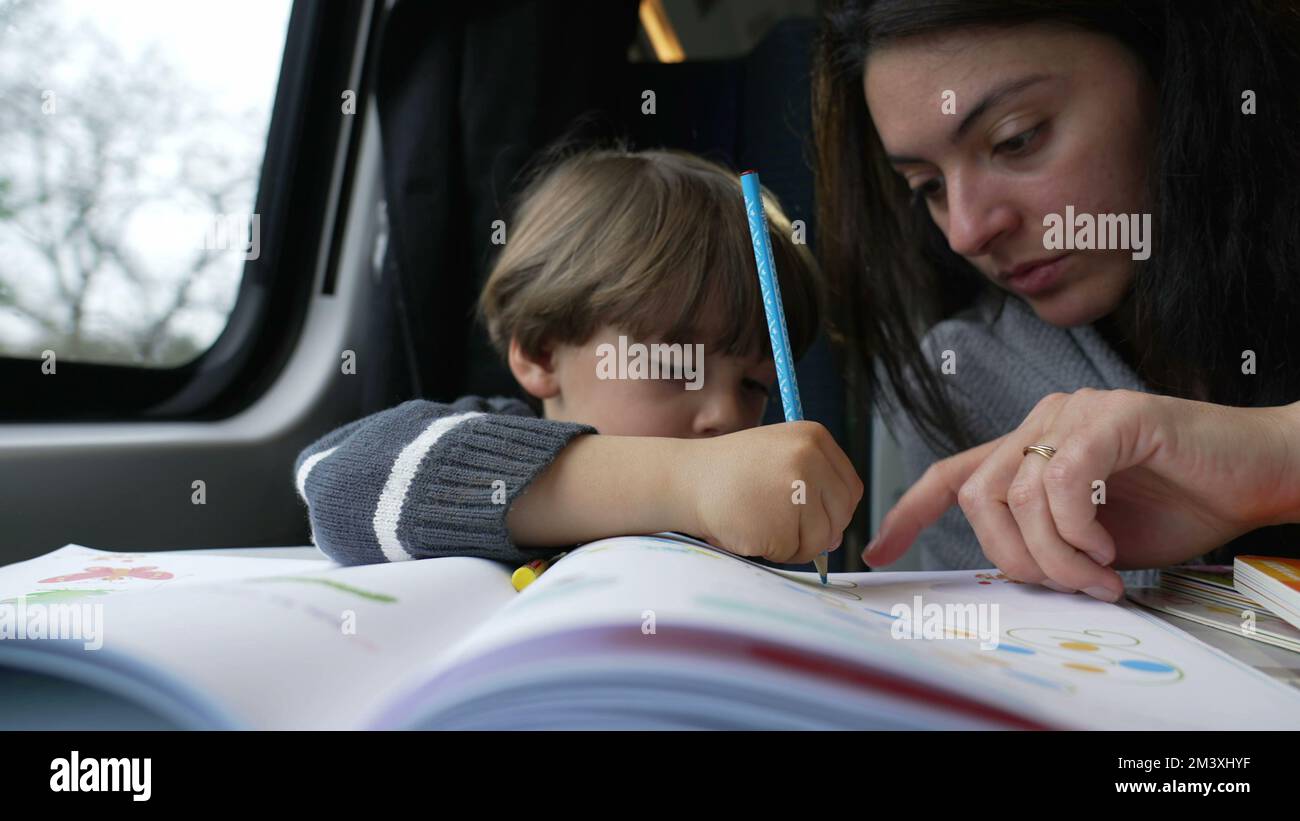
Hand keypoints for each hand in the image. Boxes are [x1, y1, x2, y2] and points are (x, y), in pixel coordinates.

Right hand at [683, 421, 863, 563]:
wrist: (685, 479)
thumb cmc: (730, 473)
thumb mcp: (779, 456)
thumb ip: (814, 485)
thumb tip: (835, 535)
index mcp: (814, 437)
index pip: (850, 488)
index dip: (833, 509)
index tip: (809, 513)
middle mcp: (810, 458)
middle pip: (842, 514)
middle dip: (818, 530)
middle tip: (781, 523)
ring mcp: (797, 490)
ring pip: (821, 538)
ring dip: (794, 543)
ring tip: (761, 522)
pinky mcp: (780, 523)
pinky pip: (794, 552)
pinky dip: (774, 551)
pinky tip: (750, 529)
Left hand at [864, 389, 1299, 600]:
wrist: (1254, 477)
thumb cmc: (1179, 504)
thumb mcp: (1092, 542)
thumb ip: (1046, 546)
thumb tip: (1008, 576)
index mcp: (1029, 450)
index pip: (952, 476)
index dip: (910, 513)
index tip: (879, 551)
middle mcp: (1040, 422)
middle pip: (978, 497)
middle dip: (1013, 557)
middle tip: (1068, 585)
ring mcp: (1073, 412)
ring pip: (1017, 494)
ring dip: (1055, 554)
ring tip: (1098, 574)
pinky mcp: (1111, 415)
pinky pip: (1061, 478)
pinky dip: (1079, 527)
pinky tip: (1107, 548)